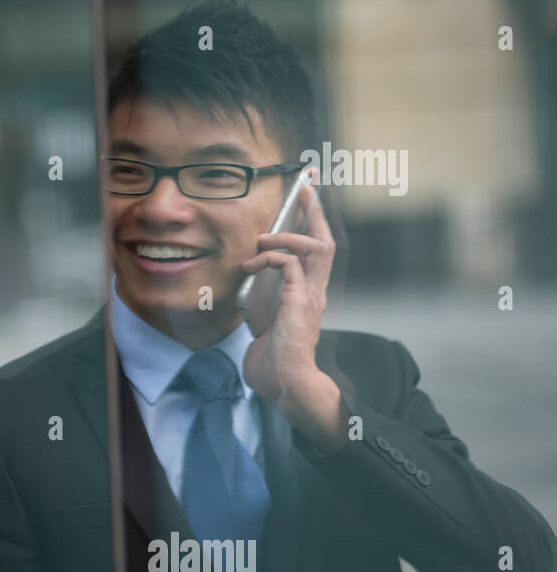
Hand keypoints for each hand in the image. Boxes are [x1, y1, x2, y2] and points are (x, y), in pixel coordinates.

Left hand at [239, 180, 347, 451]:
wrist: (284, 384)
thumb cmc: (272, 361)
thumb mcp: (262, 322)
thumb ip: (260, 300)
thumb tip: (245, 283)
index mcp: (308, 294)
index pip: (316, 252)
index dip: (312, 225)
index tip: (304, 201)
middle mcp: (316, 291)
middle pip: (326, 240)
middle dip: (315, 212)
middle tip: (304, 188)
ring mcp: (311, 295)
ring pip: (316, 246)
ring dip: (288, 234)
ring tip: (262, 238)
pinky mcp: (300, 300)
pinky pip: (289, 263)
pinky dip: (270, 256)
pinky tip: (251, 264)